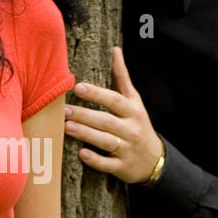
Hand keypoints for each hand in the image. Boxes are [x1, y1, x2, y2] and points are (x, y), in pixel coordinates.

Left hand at [64, 47, 162, 184]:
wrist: (154, 160)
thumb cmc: (138, 124)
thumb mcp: (134, 100)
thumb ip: (122, 77)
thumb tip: (115, 49)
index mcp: (133, 111)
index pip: (114, 100)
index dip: (97, 94)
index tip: (78, 87)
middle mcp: (131, 129)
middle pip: (106, 120)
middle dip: (85, 115)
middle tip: (64, 110)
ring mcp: (127, 149)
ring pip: (106, 141)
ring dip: (86, 134)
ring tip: (66, 127)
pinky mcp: (122, 167)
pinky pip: (108, 164)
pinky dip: (96, 160)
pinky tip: (81, 153)